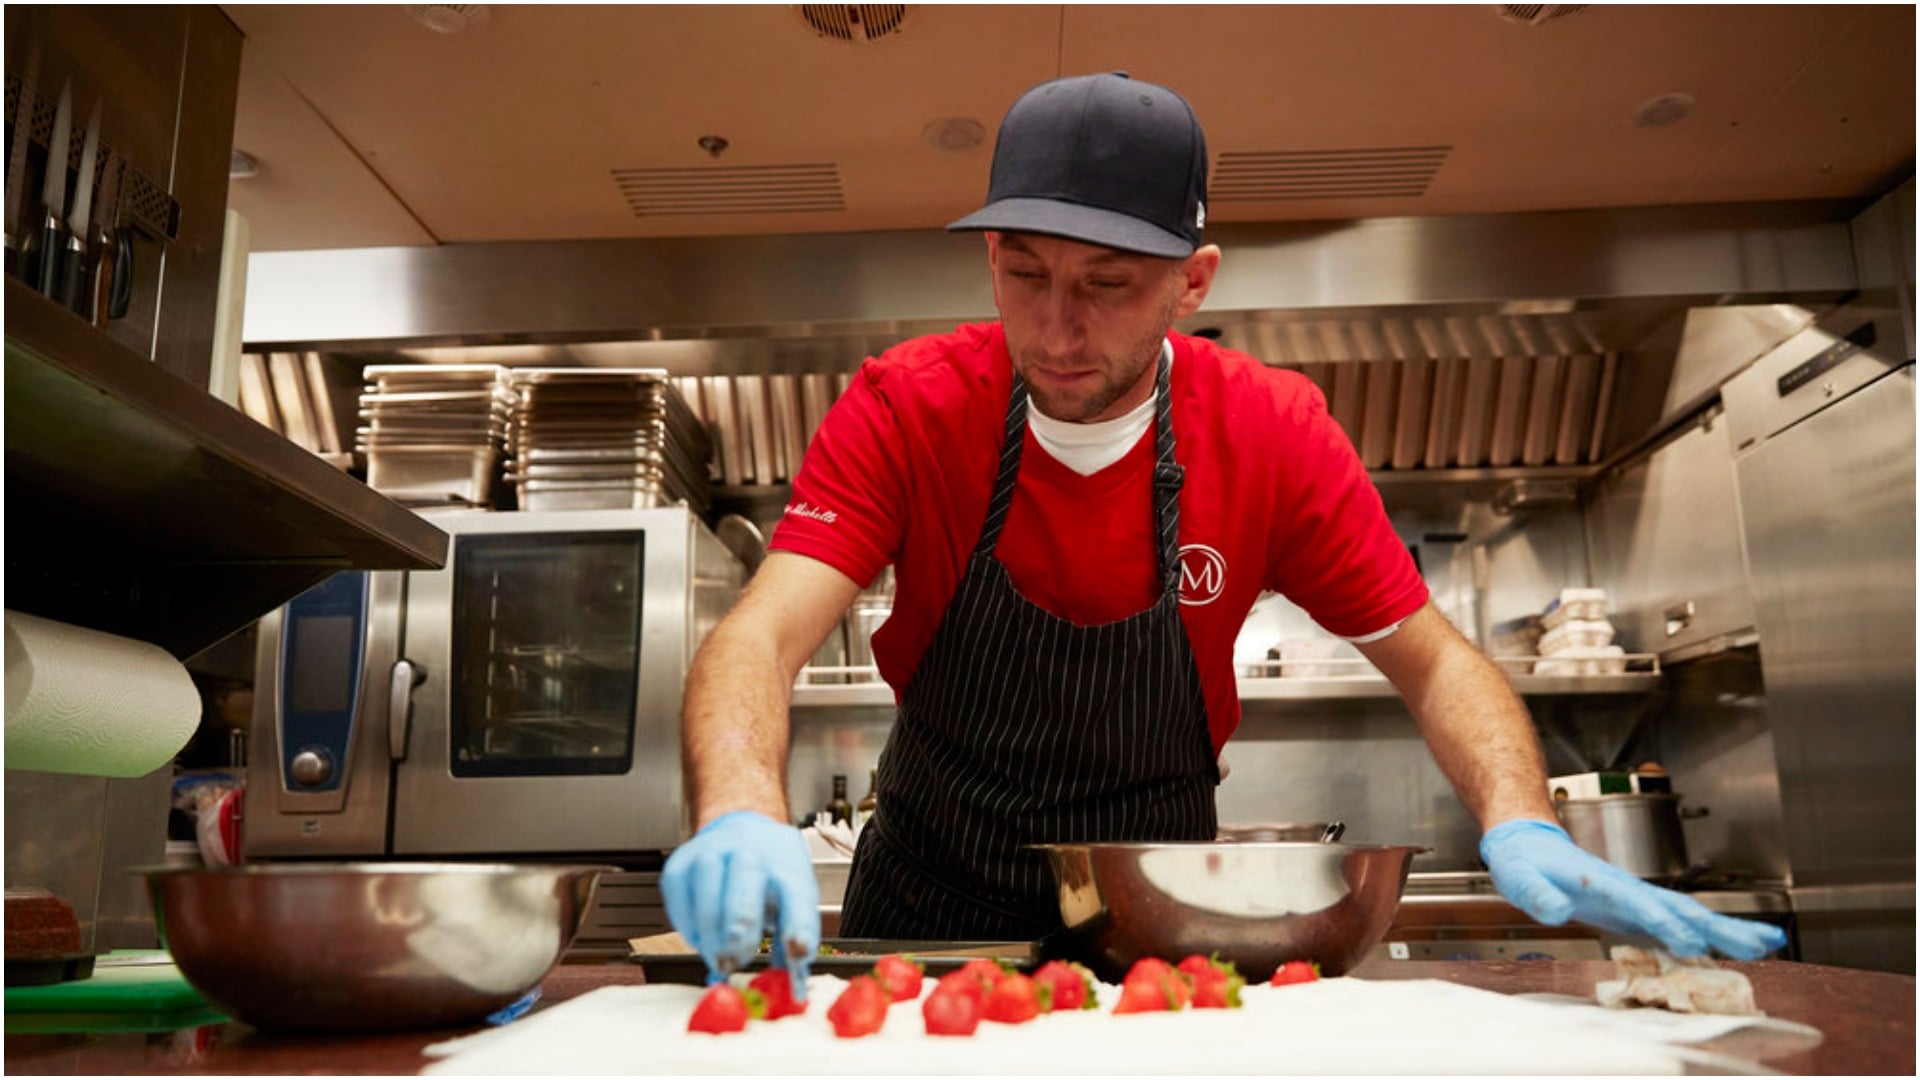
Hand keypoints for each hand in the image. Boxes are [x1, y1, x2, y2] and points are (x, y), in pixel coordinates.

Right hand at [661, 810, 820, 997]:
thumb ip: (792, 945)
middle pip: (746, 889)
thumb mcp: (793, 901)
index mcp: (788, 867)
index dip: (797, 929)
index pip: (798, 898)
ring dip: (709, 932)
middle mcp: (752, 854)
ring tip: (716, 953)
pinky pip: (678, 897)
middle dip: (739, 932)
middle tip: (733, 962)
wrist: (742, 828)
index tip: (794, 955)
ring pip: (707, 891)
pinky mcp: (681, 862)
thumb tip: (791, 989)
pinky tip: (700, 934)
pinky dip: (687, 925)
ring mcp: (714, 853)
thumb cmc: (771, 874)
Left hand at [1480, 819, 1786, 960]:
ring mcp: (1635, 898)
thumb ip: (1537, 896)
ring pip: (1688, 912)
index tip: (1690, 943)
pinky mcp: (1635, 909)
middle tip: (1761, 943)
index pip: (1639, 903)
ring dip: (1727, 928)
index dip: (1665, 923)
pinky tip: (1731, 949)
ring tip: (1768, 943)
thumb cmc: (1525, 864)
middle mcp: (1626, 888)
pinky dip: (1707, 936)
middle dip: (1721, 926)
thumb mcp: (1519, 879)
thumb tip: (1558, 910)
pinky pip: (1677, 923)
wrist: (1529, 844)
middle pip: (1681, 907)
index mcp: (1600, 882)